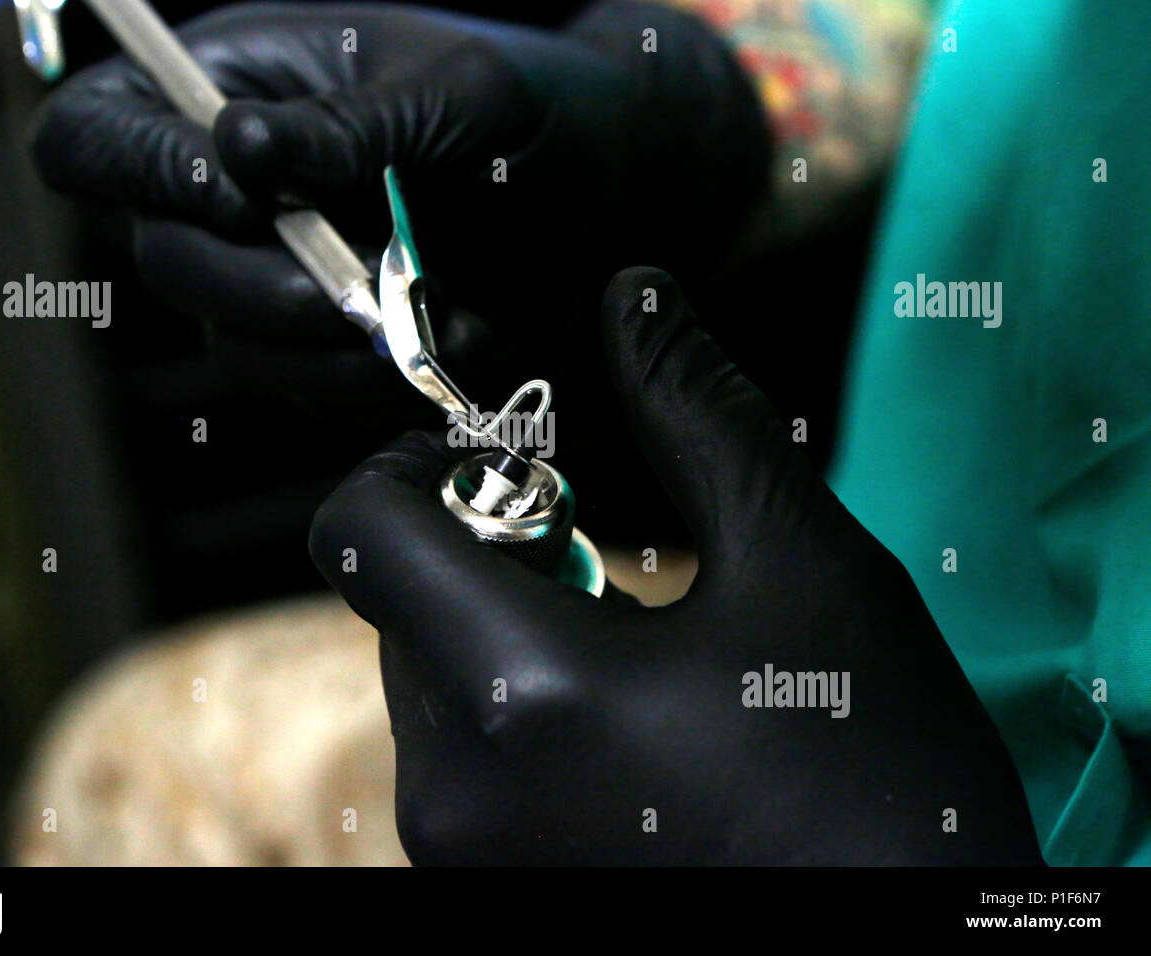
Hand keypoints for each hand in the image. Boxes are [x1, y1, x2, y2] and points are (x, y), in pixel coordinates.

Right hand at [29, 2, 768, 410]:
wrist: (612, 202)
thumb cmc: (542, 115)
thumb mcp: (463, 95)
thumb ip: (356, 125)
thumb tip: (236, 146)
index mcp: (238, 89)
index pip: (99, 131)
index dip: (139, 167)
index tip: (243, 193)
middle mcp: (236, 192)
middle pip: (161, 259)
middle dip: (261, 279)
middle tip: (362, 272)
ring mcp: (275, 277)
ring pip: (237, 345)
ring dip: (333, 340)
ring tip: (431, 298)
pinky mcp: (325, 352)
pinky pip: (312, 392)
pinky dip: (379, 378)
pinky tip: (447, 329)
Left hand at [308, 267, 1042, 864]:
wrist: (910, 940)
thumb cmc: (874, 777)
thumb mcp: (804, 572)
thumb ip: (700, 420)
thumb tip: (638, 298)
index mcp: (517, 693)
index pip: (362, 529)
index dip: (417, 459)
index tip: (510, 455)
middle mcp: (456, 788)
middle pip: (399, 597)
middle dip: (487, 542)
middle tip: (610, 546)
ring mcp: (464, 853)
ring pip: (428, 675)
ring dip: (504, 622)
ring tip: (633, 641)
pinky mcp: (489, 885)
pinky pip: (458, 752)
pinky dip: (511, 700)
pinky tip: (621, 716)